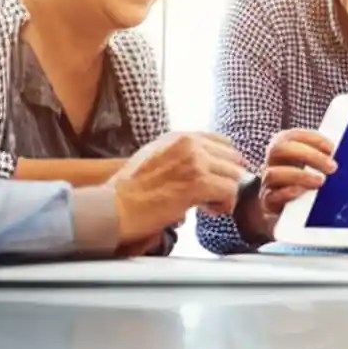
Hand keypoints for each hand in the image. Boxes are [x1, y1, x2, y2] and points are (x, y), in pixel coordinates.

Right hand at [111, 132, 246, 245]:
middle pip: (233, 159)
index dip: (225, 164)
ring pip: (234, 175)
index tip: (218, 179)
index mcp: (180, 137)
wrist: (113, 207)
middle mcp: (189, 144)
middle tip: (213, 196)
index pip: (223, 142)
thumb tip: (201, 167)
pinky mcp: (197, 183)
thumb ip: (180, 157)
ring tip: (208, 205)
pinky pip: (230, 192)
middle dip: (227, 179)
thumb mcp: (155, 158)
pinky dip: (224, 205)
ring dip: (226, 193)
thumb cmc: (129, 190)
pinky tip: (208, 211)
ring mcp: (195, 162)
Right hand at [259, 129, 336, 216]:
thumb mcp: (314, 167)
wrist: (288, 215)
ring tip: (321, 181)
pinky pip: (272, 197)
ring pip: (273, 173)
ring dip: (300, 175)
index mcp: (283, 148)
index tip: (332, 147)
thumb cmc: (307, 184)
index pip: (291, 136)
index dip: (311, 138)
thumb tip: (347, 152)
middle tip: (332, 167)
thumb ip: (324, 157)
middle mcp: (272, 163)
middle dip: (307, 155)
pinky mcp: (269, 203)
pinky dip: (289, 193)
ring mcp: (268, 183)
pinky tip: (305, 194)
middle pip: (280, 149)